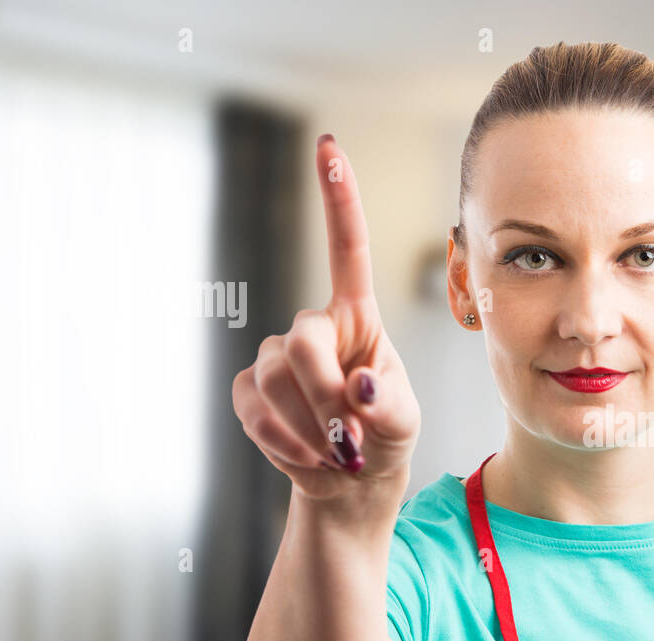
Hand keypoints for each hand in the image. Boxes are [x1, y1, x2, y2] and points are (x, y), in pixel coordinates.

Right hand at [232, 135, 420, 502]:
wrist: (353, 481)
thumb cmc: (386, 436)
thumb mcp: (404, 422)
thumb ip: (388, 404)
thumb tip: (359, 387)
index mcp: (357, 317)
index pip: (347, 250)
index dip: (338, 199)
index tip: (328, 146)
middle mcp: (313, 327)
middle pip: (302, 341)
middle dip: (323, 393)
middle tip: (350, 439)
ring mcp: (277, 357)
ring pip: (276, 381)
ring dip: (312, 428)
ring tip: (340, 451)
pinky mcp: (249, 392)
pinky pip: (255, 411)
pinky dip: (286, 444)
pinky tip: (310, 457)